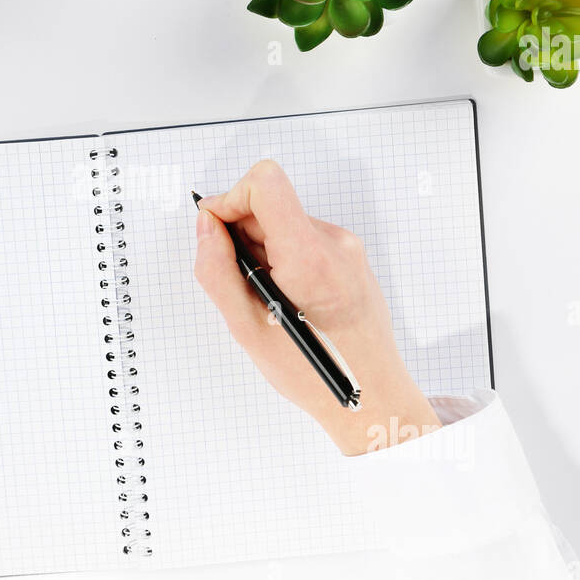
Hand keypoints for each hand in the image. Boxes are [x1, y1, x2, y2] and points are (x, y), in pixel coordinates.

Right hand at [194, 160, 439, 454]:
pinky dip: (282, 260)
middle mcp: (334, 242)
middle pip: (269, 204)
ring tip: (269, 301)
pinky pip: (301, 239)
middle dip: (241, 235)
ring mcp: (347, 247)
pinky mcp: (350, 256)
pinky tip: (287, 300)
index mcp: (309, 257)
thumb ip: (218, 270)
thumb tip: (206, 224)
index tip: (215, 233)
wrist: (373, 396)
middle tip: (242, 285)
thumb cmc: (315, 373)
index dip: (229, 200)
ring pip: (283, 223)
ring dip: (262, 252)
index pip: (264, 183)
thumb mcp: (247, 329)